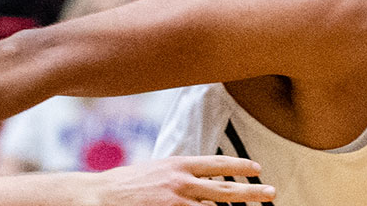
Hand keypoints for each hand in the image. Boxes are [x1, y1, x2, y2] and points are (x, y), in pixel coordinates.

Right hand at [82, 157, 274, 204]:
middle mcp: (181, 183)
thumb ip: (181, 173)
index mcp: (179, 165)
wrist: (96, 196)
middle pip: (225, 190)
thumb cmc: (126, 183)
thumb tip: (201, 178)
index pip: (218, 164)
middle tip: (271, 193)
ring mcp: (175, 203)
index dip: (240, 166)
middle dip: (251, 192)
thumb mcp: (158, 169)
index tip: (257, 169)